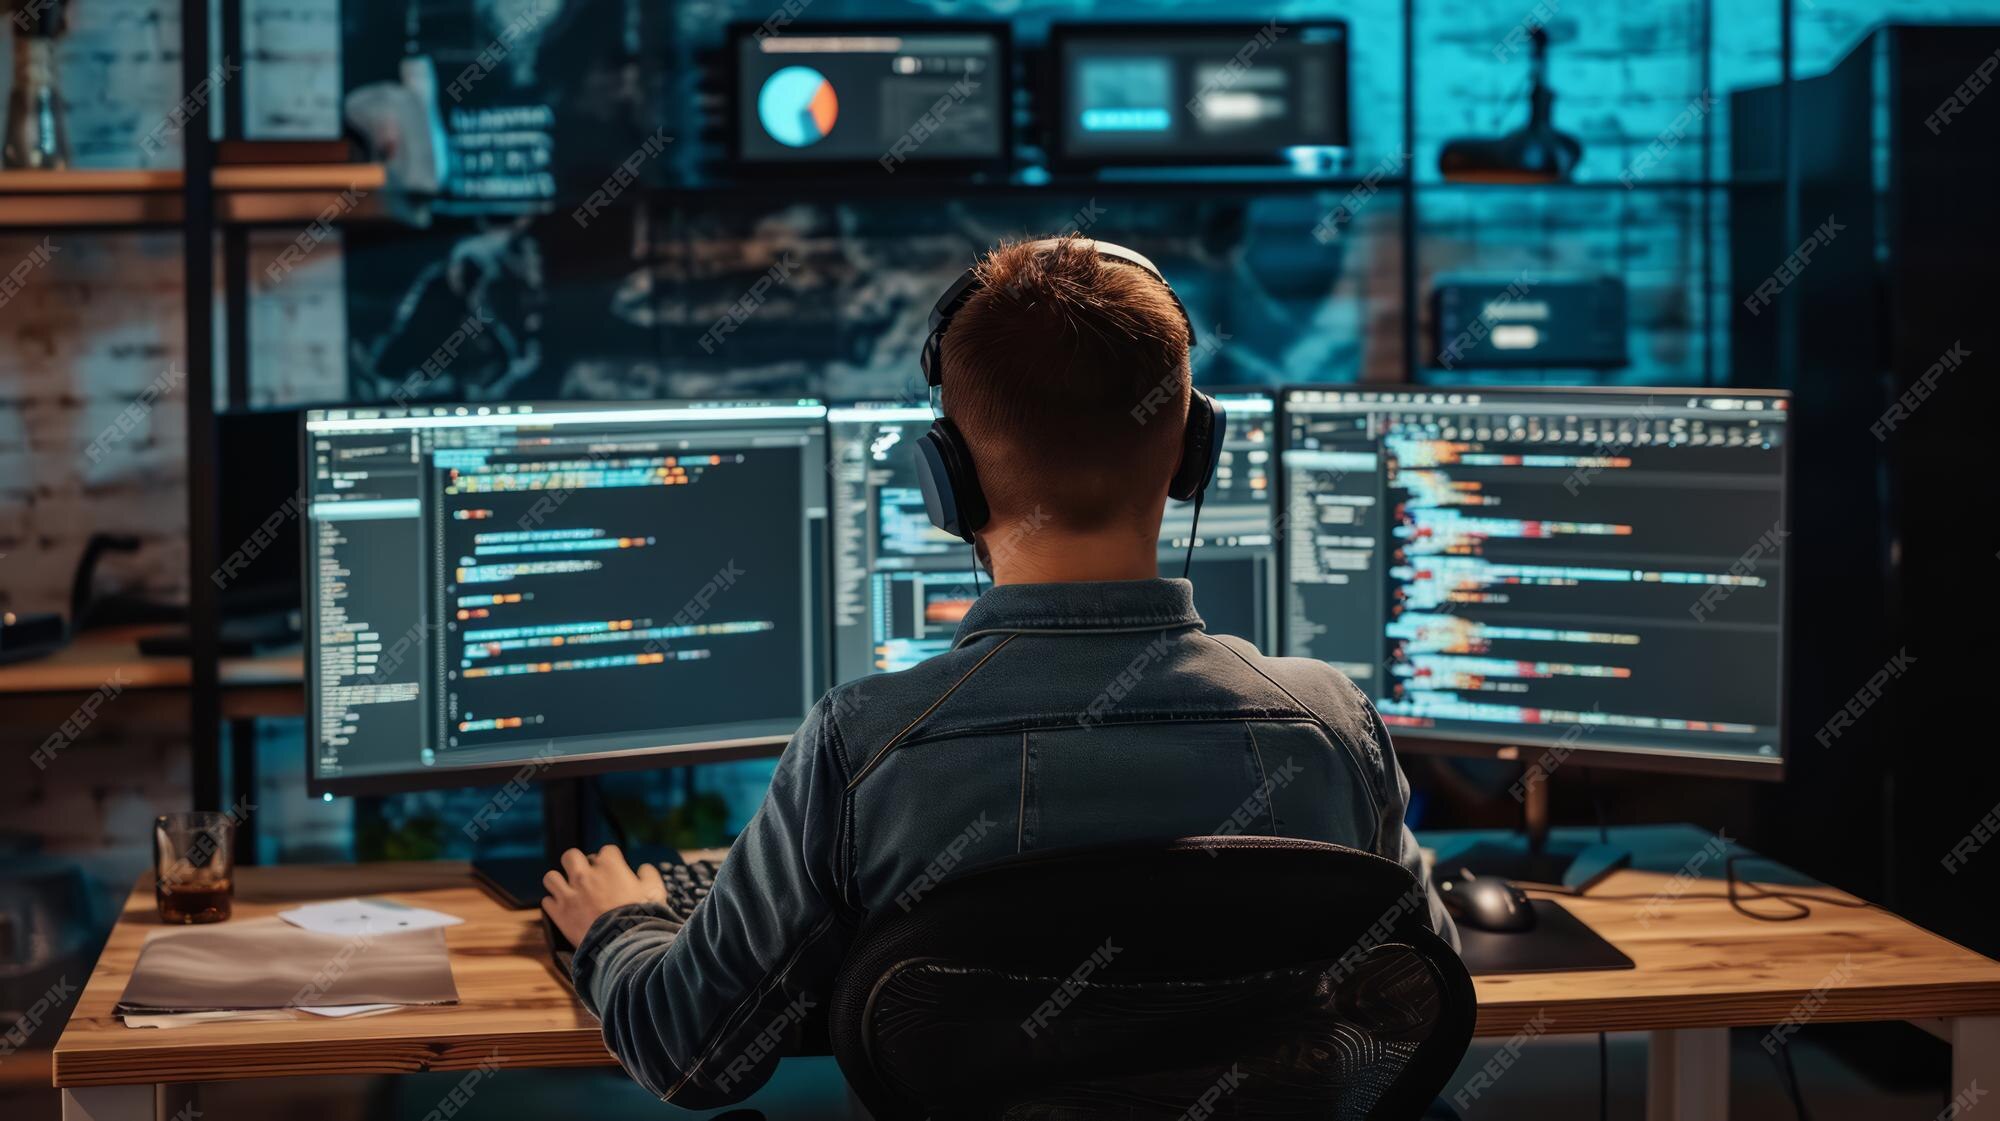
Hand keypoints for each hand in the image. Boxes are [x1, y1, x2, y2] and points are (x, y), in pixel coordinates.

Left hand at [541, 845, 667, 945]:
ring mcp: (569, 893)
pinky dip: (553, 904)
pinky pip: (546, 901)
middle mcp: (585, 875)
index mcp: (610, 866)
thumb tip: (643, 869)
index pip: (606, 851)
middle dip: (577, 863)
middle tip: (584, 874)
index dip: (610, 860)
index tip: (612, 869)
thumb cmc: (642, 917)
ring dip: (559, 882)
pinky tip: (562, 909)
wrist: (625, 945)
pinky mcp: (559, 913)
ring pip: (551, 877)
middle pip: (571, 856)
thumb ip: (648, 874)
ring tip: (566, 889)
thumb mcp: (655, 891)